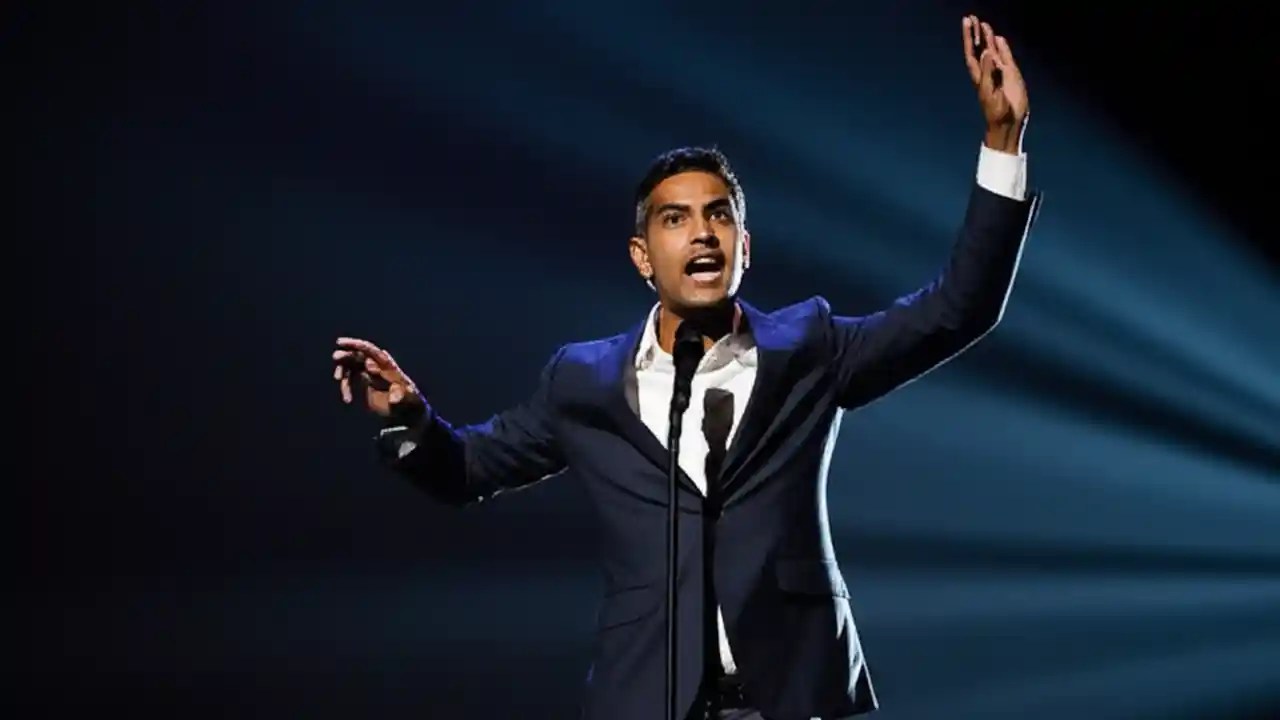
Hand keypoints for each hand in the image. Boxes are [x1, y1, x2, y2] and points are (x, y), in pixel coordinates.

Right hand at [332, 336, 423, 419]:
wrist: (406, 412)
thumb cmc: (410, 403)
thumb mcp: (408, 400)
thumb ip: (400, 396)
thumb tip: (392, 395)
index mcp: (389, 366)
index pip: (372, 351)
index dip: (358, 345)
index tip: (342, 343)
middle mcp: (379, 366)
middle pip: (359, 355)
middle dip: (347, 354)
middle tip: (336, 356)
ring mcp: (371, 372)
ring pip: (352, 365)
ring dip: (343, 371)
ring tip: (338, 379)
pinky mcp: (365, 381)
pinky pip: (351, 378)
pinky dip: (346, 386)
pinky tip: (347, 399)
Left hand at [962, 15, 1027, 152]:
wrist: (1008, 122)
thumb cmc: (996, 111)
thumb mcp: (990, 91)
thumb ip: (989, 72)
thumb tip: (986, 52)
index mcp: (979, 76)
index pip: (971, 52)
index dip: (968, 37)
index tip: (966, 22)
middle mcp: (987, 71)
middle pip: (979, 48)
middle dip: (974, 34)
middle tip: (971, 17)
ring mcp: (999, 72)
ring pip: (992, 50)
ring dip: (988, 38)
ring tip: (984, 24)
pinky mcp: (1012, 74)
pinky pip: (1006, 57)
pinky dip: (1003, 47)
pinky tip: (999, 39)